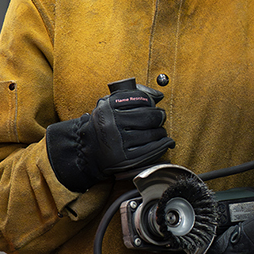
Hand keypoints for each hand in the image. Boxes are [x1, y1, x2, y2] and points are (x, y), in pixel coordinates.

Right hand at [46, 78, 174, 191]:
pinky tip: (166, 142)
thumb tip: (159, 95)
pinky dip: (163, 145)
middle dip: (159, 117)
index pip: (141, 99)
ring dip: (161, 132)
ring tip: (160, 131)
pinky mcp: (123, 159)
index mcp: (107, 108)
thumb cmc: (104, 125)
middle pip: (149, 117)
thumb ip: (134, 94)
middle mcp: (110, 124)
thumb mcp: (111, 105)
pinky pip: (151, 150)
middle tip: (160, 118)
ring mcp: (117, 143)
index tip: (153, 106)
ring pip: (152, 134)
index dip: (151, 102)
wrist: (87, 151)